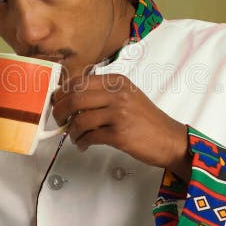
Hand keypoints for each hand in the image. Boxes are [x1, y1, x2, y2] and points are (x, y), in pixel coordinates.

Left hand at [51, 74, 189, 172]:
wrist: (169, 139)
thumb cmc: (147, 120)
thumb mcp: (127, 96)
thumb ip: (103, 93)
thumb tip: (71, 99)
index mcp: (117, 81)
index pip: (79, 81)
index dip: (62, 92)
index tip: (57, 101)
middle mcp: (118, 94)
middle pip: (75, 98)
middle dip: (60, 110)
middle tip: (58, 119)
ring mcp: (119, 114)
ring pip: (80, 120)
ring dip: (72, 130)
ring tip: (74, 136)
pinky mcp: (120, 134)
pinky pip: (90, 137)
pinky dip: (81, 142)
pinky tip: (83, 144)